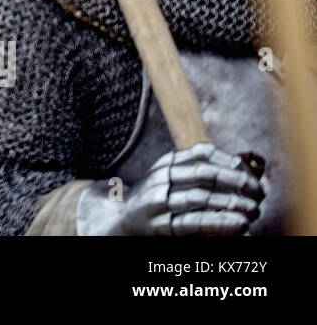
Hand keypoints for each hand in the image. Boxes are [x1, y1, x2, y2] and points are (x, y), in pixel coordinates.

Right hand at [79, 142, 263, 235]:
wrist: (119, 218)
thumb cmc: (154, 197)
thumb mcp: (168, 175)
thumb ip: (195, 167)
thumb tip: (238, 163)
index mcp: (166, 163)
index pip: (202, 153)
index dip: (230, 161)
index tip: (251, 172)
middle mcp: (161, 178)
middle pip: (205, 174)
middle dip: (238, 182)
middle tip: (260, 192)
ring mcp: (159, 202)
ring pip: (201, 198)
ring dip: (233, 203)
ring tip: (254, 209)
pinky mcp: (162, 225)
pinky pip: (194, 223)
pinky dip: (220, 223)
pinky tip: (239, 225)